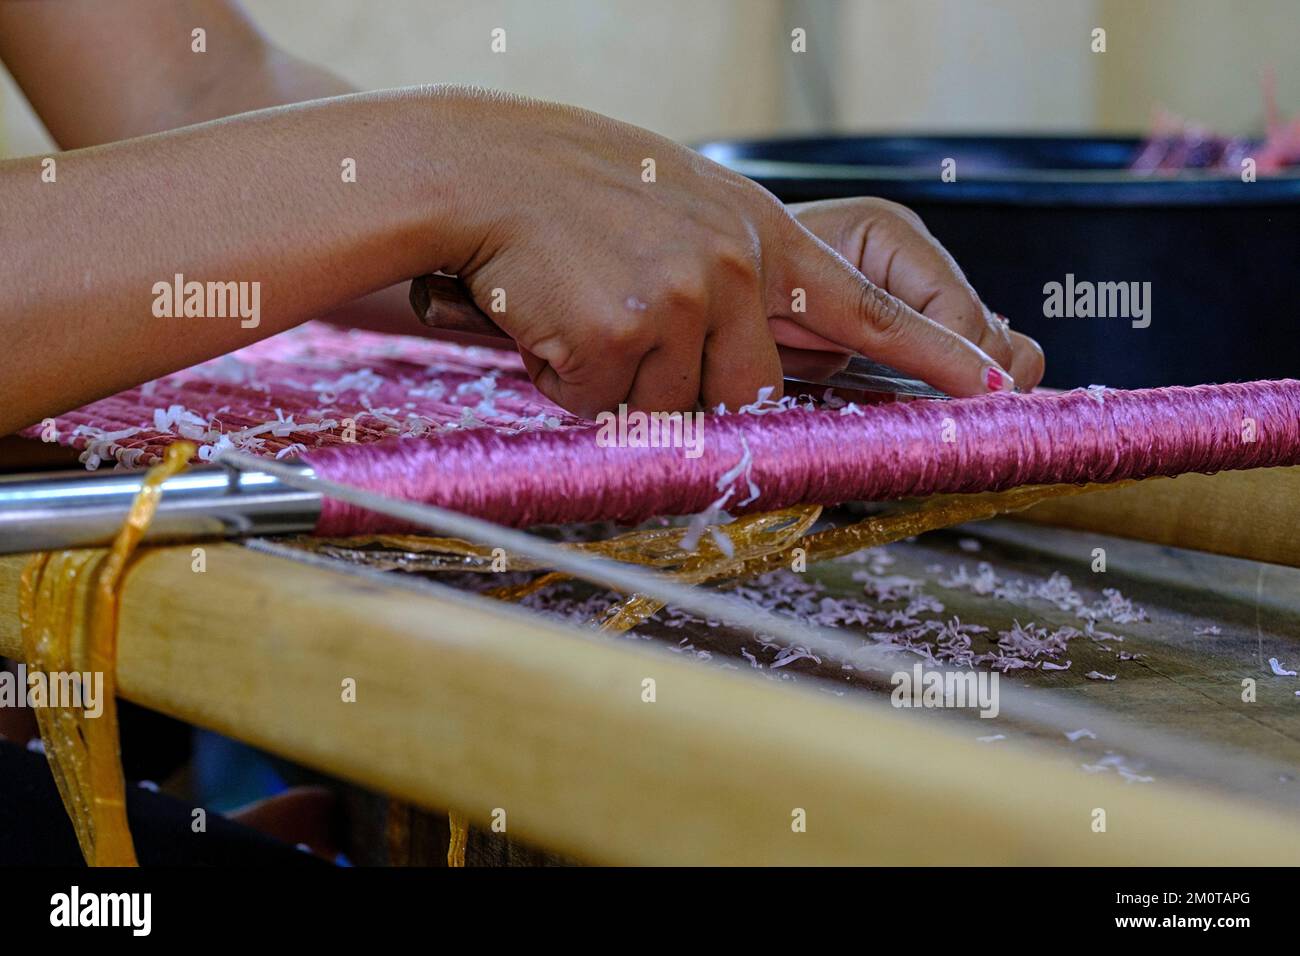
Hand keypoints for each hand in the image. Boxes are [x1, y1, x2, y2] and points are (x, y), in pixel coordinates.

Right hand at [436, 90, 1018, 416]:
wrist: (482, 169)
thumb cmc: (575, 191)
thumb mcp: (680, 208)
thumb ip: (733, 274)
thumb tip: (748, 368)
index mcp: (760, 232)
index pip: (866, 306)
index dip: (936, 352)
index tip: (998, 385)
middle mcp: (739, 264)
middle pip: (745, 393)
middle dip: (683, 386)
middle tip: (619, 322)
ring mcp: (689, 297)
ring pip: (673, 410)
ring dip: (619, 384)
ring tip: (579, 307)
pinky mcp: (631, 332)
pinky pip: (611, 407)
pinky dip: (573, 382)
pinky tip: (551, 319)